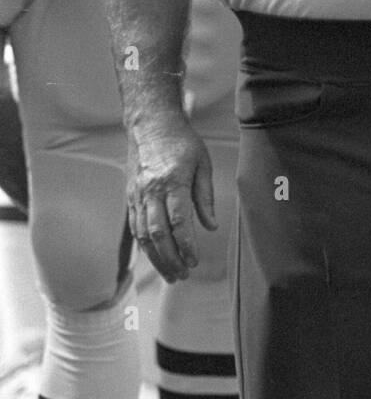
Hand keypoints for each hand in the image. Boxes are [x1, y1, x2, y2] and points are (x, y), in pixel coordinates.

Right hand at [126, 120, 216, 282]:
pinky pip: (135, 227)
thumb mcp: (202, 163)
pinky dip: (145, 246)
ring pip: (143, 234)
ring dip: (157, 258)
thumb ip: (205, 197)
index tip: (194, 261)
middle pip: (158, 233)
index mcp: (172, 180)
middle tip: (184, 276)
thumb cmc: (182, 141)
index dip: (186, 244)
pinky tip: (155, 257)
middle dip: (170, 259)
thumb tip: (211, 227)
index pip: (178, 221)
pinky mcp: (130, 196)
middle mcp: (151, 190)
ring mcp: (137, 194)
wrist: (151, 123)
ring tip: (171, 274)